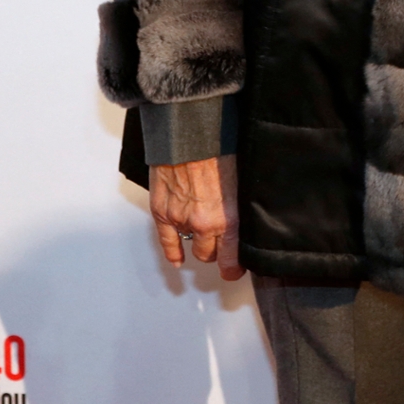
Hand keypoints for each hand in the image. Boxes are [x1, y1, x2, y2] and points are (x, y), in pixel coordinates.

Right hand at [149, 153, 242, 278]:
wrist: (190, 133)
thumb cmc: (219, 148)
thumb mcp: (241, 181)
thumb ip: (238, 205)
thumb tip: (242, 217)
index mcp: (229, 218)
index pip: (231, 259)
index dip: (233, 268)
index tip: (235, 270)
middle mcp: (204, 224)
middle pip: (209, 254)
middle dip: (215, 251)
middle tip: (220, 245)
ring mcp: (181, 219)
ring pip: (191, 247)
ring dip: (197, 244)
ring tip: (203, 239)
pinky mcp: (162, 211)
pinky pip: (167, 241)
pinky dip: (172, 252)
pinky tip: (177, 259)